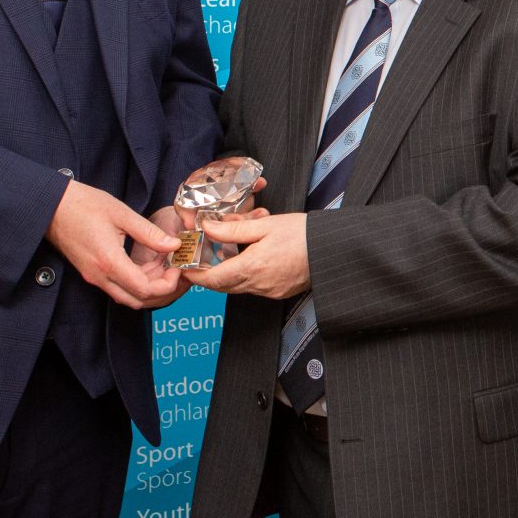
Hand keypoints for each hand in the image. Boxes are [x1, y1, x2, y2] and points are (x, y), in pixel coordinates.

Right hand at [45, 180, 185, 308]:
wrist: (52, 206)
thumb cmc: (83, 205)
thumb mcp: (122, 214)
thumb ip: (149, 233)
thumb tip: (174, 245)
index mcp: (109, 261)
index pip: (144, 290)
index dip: (166, 284)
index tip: (177, 269)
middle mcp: (99, 276)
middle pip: (137, 300)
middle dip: (161, 290)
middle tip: (175, 270)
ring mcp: (93, 276)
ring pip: (127, 296)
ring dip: (148, 287)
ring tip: (163, 265)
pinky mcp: (91, 273)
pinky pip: (117, 287)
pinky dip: (135, 282)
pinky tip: (146, 263)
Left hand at [182, 212, 309, 299]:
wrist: (333, 249)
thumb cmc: (303, 233)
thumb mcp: (265, 225)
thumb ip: (233, 229)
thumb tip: (208, 228)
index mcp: (252, 267)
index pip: (213, 279)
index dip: (195, 276)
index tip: (183, 268)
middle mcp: (259, 285)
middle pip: (223, 286)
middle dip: (208, 277)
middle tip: (197, 262)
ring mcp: (270, 291)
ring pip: (237, 288)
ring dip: (226, 277)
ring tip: (221, 258)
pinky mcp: (279, 292)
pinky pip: (253, 288)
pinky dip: (244, 278)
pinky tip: (247, 262)